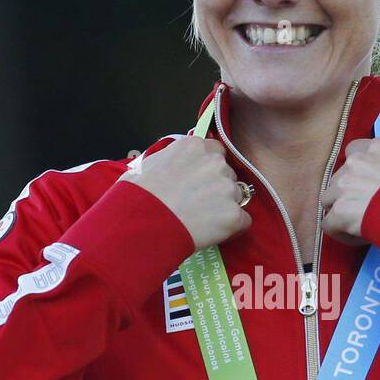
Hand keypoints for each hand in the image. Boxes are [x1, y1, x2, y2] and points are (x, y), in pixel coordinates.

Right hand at [121, 137, 252, 250]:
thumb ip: (171, 159)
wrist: (141, 225)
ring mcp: (227, 189)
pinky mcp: (233, 215)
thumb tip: (173, 165)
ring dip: (225, 206)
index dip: (208, 168)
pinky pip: (243, 220)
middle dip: (217, 187)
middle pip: (227, 174)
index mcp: (195, 147)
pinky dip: (232, 227)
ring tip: (202, 220)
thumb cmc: (136, 196)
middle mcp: (215, 163)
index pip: (216, 151)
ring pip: (237, 197)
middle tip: (198, 204)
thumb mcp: (148, 164)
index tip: (200, 180)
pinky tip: (214, 232)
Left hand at [321, 138, 379, 245]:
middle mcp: (356, 161)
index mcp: (376, 147)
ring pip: (329, 200)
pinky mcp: (340, 210)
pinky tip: (361, 237)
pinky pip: (329, 225)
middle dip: (349, 193)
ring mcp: (345, 185)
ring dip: (342, 212)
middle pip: (339, 178)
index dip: (358, 171)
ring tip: (362, 224)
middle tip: (367, 208)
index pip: (353, 151)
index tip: (368, 185)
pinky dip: (342, 234)